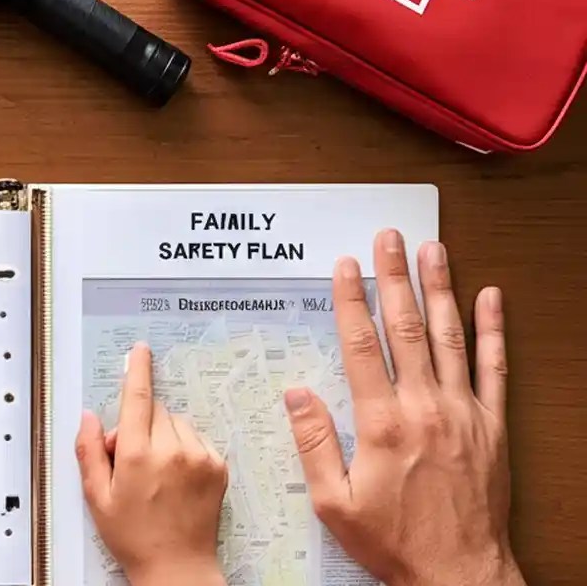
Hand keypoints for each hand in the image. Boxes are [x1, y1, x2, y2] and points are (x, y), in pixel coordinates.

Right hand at [76, 343, 227, 585]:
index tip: (141, 350)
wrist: (177, 567)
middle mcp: (171, 450)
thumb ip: (90, 452)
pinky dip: (185, 449)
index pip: (137, 398)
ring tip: (156, 472)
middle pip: (154, 410)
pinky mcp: (218, 466)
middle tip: (130, 458)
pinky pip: (196, 439)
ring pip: (176, 423)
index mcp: (137, 456)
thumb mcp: (97, 498)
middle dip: (140, 424)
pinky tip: (176, 478)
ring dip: (164, 436)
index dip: (137, 369)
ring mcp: (199, 457)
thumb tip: (89, 417)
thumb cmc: (134, 537)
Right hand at [284, 230, 524, 585]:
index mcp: (381, 423)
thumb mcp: (334, 502)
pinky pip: (494, 368)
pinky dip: (492, 330)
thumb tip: (297, 394)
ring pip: (449, 337)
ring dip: (440, 289)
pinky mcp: (492, 426)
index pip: (362, 346)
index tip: (345, 267)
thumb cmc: (394, 541)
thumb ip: (314, 443)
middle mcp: (424, 408)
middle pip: (406, 328)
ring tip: (433, 251)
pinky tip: (489, 298)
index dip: (351, 301)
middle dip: (395, 278)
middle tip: (390, 239)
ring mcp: (463, 413)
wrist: (458, 574)